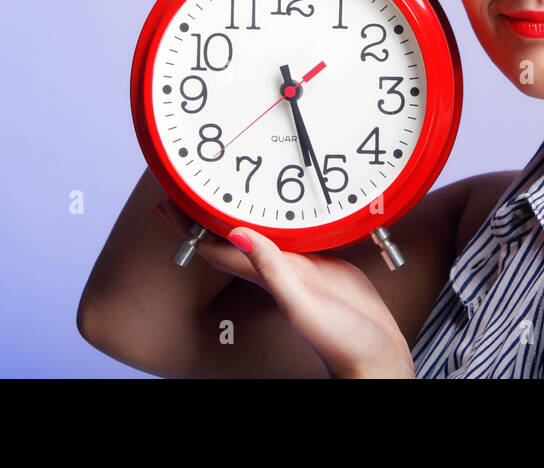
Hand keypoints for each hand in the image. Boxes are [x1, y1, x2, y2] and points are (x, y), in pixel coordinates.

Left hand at [152, 199, 413, 377]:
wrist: (375, 357)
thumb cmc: (341, 341)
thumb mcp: (303, 304)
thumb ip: (273, 270)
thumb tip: (236, 234)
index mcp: (266, 275)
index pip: (217, 245)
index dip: (191, 223)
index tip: (168, 200)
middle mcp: (277, 268)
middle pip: (232, 232)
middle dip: (208, 211)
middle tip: (184, 185)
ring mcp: (299, 265)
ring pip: (260, 229)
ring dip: (239, 209)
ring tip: (222, 188)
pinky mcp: (323, 262)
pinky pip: (292, 231)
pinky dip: (278, 216)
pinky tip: (277, 207)